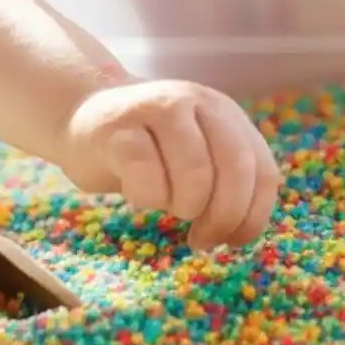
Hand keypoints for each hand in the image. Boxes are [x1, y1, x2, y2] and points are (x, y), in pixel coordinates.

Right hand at [60, 78, 280, 250]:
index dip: (254, 215)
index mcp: (225, 113)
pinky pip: (147, 175)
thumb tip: (240, 233)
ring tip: (168, 208)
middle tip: (202, 240)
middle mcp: (197, 102)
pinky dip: (148, 198)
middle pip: (235, 169)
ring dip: (185, 206)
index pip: (262, 170)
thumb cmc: (147, 148)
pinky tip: (139, 196)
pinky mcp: (118, 128)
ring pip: (195, 173)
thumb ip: (224, 180)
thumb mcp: (196, 154)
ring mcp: (157, 109)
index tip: (233, 241)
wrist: (82, 112)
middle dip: (223, 217)